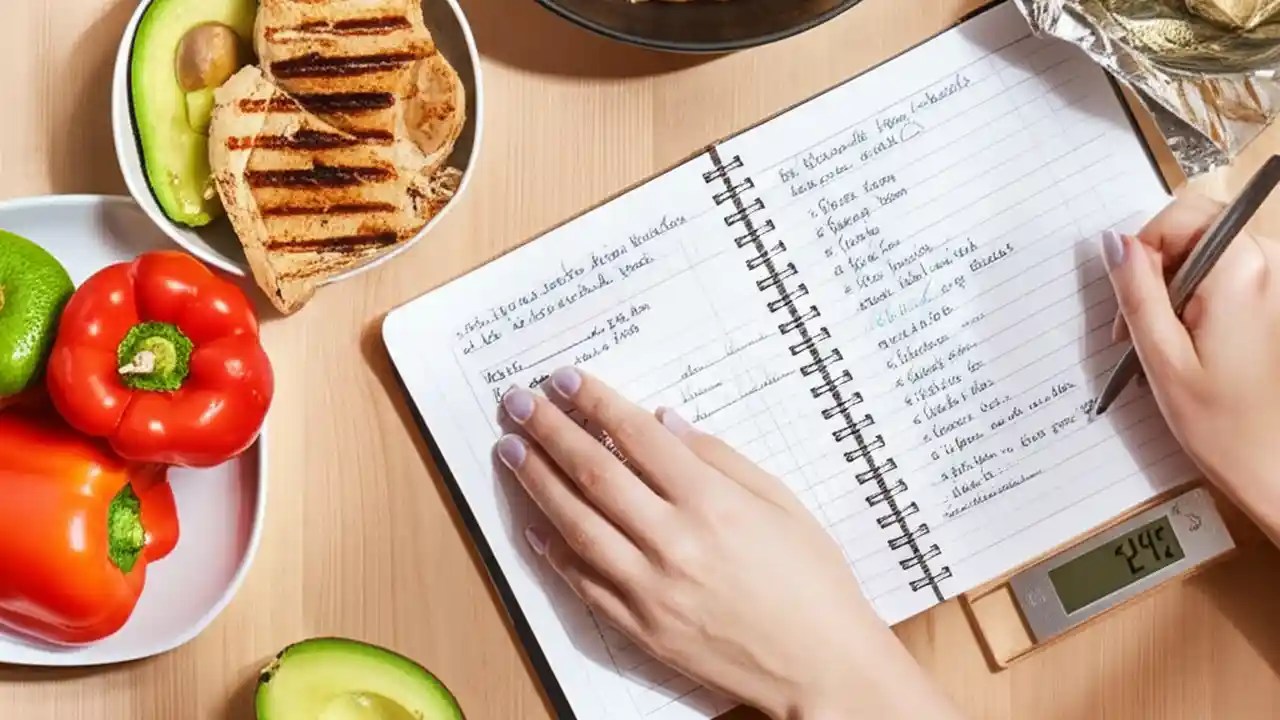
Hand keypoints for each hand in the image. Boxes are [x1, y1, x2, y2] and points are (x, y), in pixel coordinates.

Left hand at [494, 368, 961, 719]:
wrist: (821, 668)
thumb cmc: (814, 582)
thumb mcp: (781, 502)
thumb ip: (719, 458)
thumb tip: (662, 422)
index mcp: (712, 502)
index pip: (636, 438)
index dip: (595, 402)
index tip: (564, 379)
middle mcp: (674, 541)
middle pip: (594, 473)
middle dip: (550, 431)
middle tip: (517, 403)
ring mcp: (651, 588)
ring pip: (575, 524)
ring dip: (536, 482)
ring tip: (510, 450)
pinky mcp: (640, 628)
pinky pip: (583, 582)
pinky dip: (553, 551)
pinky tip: (532, 523)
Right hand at [1102, 191, 1279, 542]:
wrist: (1278, 468)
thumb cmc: (1223, 425)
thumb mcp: (1162, 357)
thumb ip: (1137, 292)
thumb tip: (1115, 243)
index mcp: (1241, 271)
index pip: (1183, 214)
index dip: (1146, 248)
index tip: (1131, 298)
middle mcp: (1271, 266)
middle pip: (1200, 229)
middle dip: (1163, 268)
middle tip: (1145, 326)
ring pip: (1214, 252)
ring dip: (1183, 286)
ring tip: (1171, 343)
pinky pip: (1235, 276)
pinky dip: (1208, 299)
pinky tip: (1198, 344)